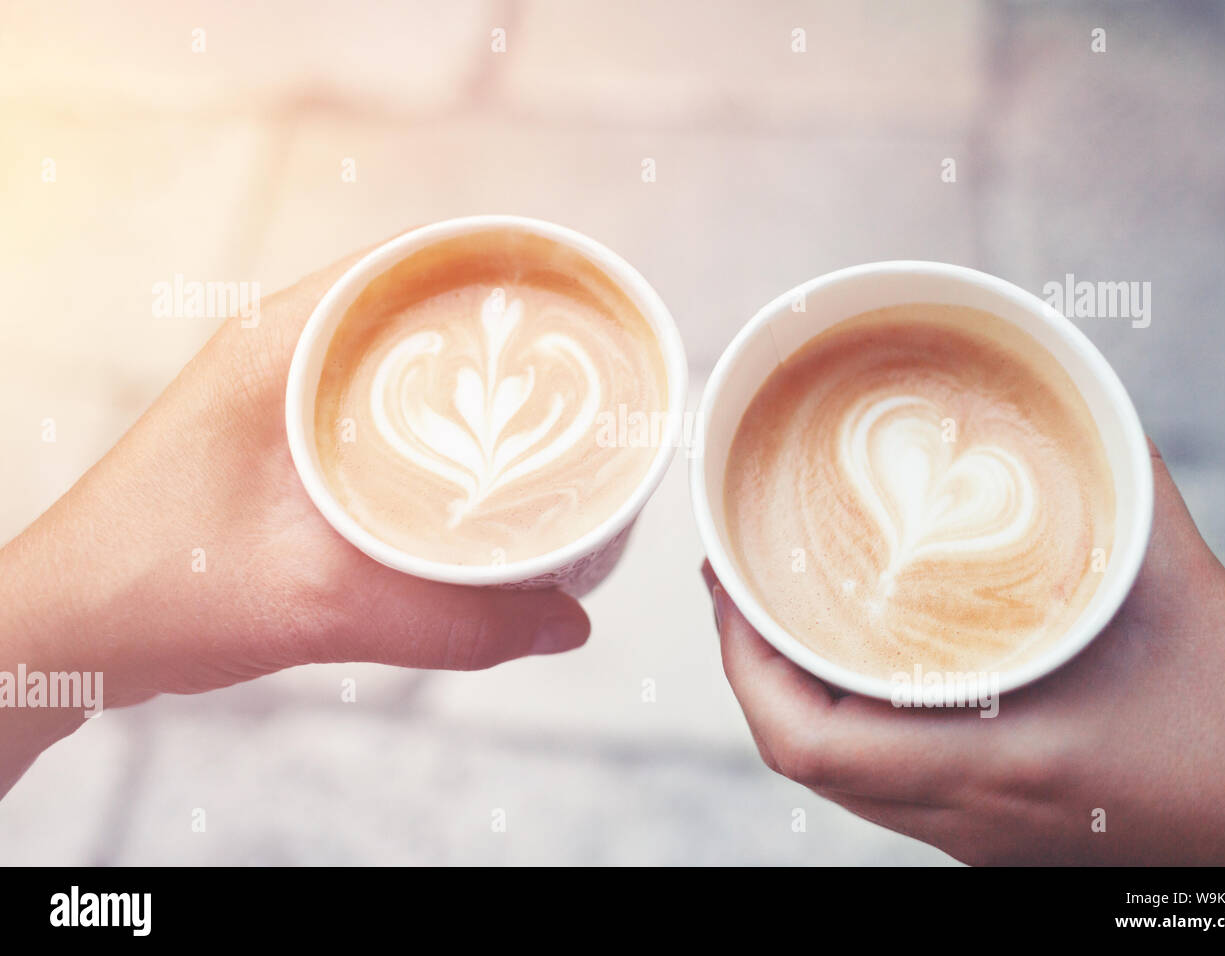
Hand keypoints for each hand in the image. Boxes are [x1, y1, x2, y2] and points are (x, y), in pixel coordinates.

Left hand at [0, 242, 589, 795]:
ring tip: (547, 412)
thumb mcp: (317, 605)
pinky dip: (433, 422)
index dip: (507, 267)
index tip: (581, 298)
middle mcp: (278, 348)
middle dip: (505, 329)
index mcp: (279, 345)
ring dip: (467, 378)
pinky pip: (377, 405)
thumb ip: (450, 623)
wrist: (66, 631)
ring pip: (398, 357)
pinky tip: (475, 468)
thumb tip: (566, 625)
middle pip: (418, 303)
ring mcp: (275, 391)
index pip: (416, 259)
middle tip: (582, 366)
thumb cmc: (154, 590)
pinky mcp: (278, 437)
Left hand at [704, 441, 1224, 864]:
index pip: (809, 741)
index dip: (744, 662)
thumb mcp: (1180, 592)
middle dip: (750, 666)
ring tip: (776, 613)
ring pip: (835, 775)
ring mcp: (972, 834)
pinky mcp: (990, 832)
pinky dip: (843, 716)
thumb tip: (1076, 397)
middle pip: (802, 759)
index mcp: (992, 764)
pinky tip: (856, 664)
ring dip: (791, 692)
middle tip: (737, 582)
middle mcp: (964, 814)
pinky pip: (879, 780)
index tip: (728, 585)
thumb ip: (1123, 488)